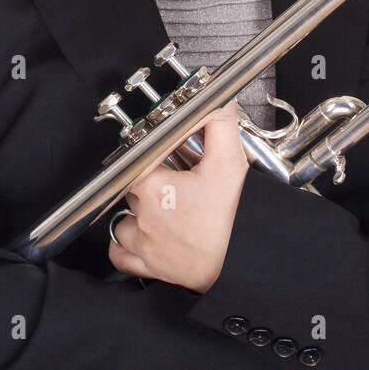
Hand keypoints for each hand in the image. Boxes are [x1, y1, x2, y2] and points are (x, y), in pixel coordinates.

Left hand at [107, 99, 247, 292]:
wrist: (247, 262)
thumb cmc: (237, 218)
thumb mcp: (230, 163)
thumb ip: (219, 124)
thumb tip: (218, 101)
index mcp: (153, 187)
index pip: (137, 159)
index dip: (152, 154)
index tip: (165, 154)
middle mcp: (142, 216)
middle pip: (130, 188)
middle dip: (148, 181)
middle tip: (173, 180)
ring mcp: (145, 244)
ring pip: (123, 222)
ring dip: (135, 215)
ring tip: (159, 209)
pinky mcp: (152, 268)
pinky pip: (121, 257)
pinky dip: (124, 248)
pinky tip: (141, 238)